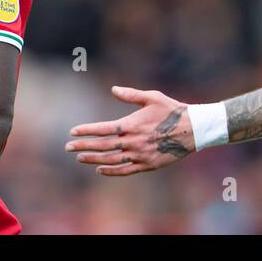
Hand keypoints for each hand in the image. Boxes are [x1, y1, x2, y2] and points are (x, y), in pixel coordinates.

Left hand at [65, 86, 196, 176]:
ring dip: (93, 159)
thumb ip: (131, 95)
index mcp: (132, 124)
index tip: (72, 132)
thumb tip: (113, 89)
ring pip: (111, 160)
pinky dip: (111, 171)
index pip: (103, 129)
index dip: (87, 131)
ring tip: (80, 158)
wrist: (193, 130)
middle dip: (83, 147)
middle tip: (68, 147)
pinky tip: (100, 169)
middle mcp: (133, 142)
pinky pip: (125, 171)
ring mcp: (140, 155)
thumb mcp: (152, 97)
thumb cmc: (172, 110)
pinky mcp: (147, 165)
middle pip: (103, 146)